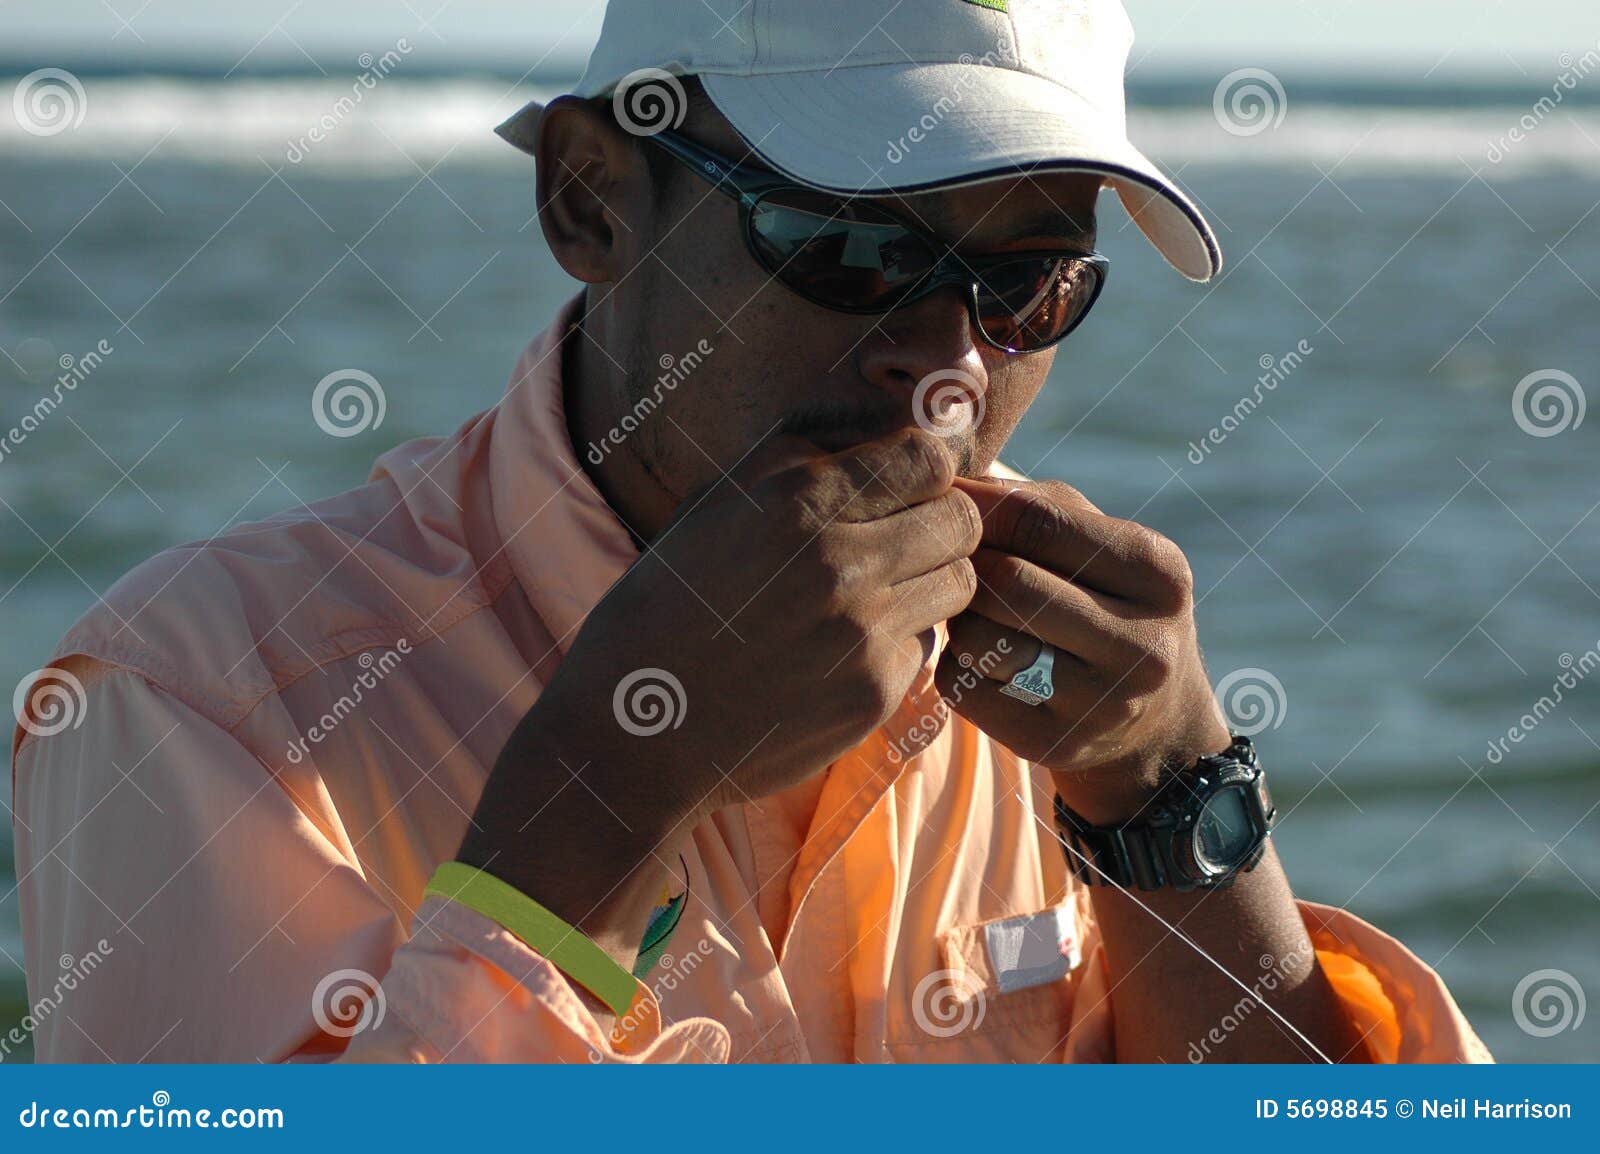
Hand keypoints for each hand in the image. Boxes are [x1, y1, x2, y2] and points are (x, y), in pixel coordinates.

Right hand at [459, 428, 978, 950]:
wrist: (638, 734)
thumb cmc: (670, 603)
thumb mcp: (717, 502)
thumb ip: (806, 454)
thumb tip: (894, 428)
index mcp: (795, 500)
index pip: (927, 458)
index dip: (923, 470)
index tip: (902, 487)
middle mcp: (839, 562)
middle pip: (962, 520)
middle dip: (940, 523)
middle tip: (900, 540)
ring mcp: (863, 634)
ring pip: (959, 583)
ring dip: (930, 581)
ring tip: (873, 593)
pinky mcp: (874, 694)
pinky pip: (925, 646)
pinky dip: (897, 643)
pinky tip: (839, 652)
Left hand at [936, 477, 1230, 823]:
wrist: (1158, 726)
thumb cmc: (1111, 605)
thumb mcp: (1103, 547)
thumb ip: (1035, 505)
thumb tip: (951, 485)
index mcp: (1157, 571)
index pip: (1041, 520)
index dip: (979, 509)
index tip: (949, 507)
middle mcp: (1143, 642)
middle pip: (1008, 582)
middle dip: (967, 567)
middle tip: (950, 565)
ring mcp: (1104, 703)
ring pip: (983, 640)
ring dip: (960, 619)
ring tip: (973, 613)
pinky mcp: (1059, 746)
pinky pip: (968, 690)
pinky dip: (956, 666)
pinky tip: (979, 660)